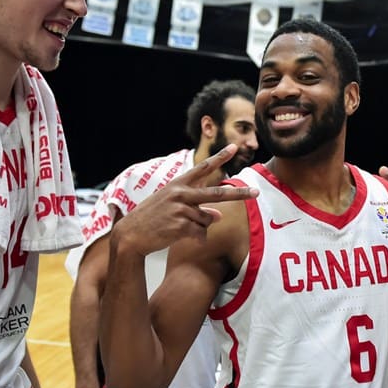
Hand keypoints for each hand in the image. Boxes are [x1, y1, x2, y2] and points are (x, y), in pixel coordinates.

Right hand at [112, 144, 258, 255]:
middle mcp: (181, 194)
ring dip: (199, 227)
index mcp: (178, 185)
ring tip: (179, 227)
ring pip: (207, 220)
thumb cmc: (152, 219)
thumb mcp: (172, 207)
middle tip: (257, 193)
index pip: (203, 168)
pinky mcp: (181, 226)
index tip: (234, 148)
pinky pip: (200, 233)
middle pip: (217, 194)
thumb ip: (195, 208)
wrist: (131, 235)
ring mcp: (181, 210)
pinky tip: (179, 237)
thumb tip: (218, 215)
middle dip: (239, 194)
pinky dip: (196, 238)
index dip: (219, 158)